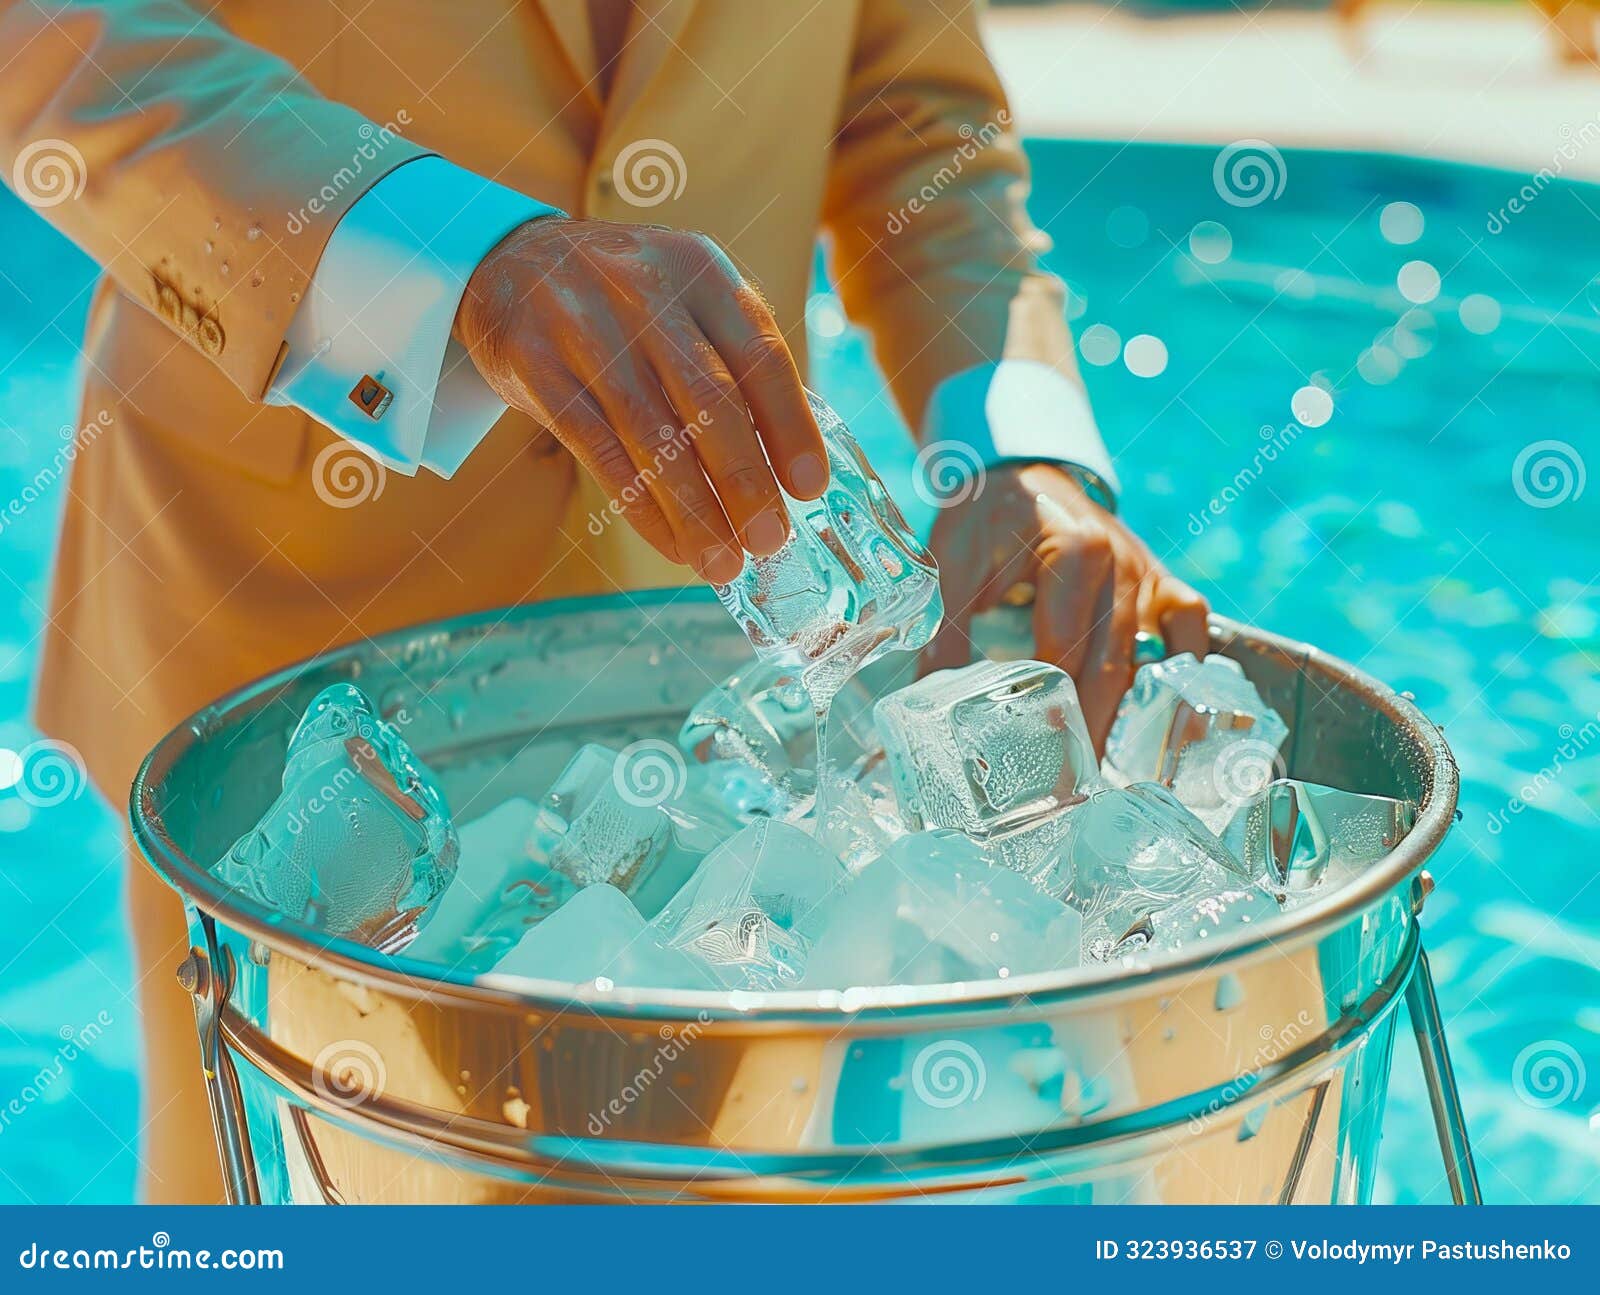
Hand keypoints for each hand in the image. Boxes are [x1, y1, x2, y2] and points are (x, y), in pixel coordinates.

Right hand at [454, 217, 826, 583]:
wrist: (510, 262)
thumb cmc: (626, 302)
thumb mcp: (687, 300)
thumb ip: (735, 363)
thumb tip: (790, 465)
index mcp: (701, 270)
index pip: (760, 355)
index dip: (791, 427)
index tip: (810, 489)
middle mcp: (646, 291)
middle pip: (710, 400)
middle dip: (746, 481)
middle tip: (770, 540)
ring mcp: (586, 327)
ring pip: (652, 435)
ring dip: (694, 511)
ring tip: (722, 561)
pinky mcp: (537, 367)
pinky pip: (599, 451)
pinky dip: (641, 506)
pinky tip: (672, 543)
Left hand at [921, 461, 1209, 750]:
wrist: (1022, 468)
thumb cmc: (987, 515)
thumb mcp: (955, 564)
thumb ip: (948, 631)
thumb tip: (927, 698)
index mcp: (1072, 553)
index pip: (1063, 648)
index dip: (1051, 705)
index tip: (1041, 755)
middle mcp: (1120, 565)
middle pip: (1109, 663)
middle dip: (1092, 726)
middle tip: (1075, 785)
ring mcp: (1146, 573)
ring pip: (1146, 658)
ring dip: (1130, 715)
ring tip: (1109, 768)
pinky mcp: (1160, 580)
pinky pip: (1189, 630)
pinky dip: (1184, 673)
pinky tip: (1171, 720)